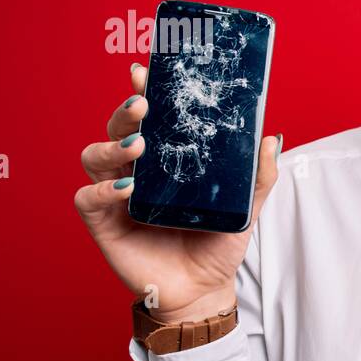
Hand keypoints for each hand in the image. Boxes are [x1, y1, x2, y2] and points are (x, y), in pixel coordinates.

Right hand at [73, 63, 281, 323]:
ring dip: (113, 145)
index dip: (142, 92)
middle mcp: (136, 170)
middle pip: (117, 128)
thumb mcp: (246, 207)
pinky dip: (103, 190)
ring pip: (95, 156)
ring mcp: (116, 195)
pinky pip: (89, 198)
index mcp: (165, 158)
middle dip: (126, 112)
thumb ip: (259, 176)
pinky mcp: (103, 223)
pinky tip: (125, 189)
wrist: (204, 289)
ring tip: (139, 145)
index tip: (145, 71)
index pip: (149, 117)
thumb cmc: (218, 243)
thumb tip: (271, 138)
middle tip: (143, 105)